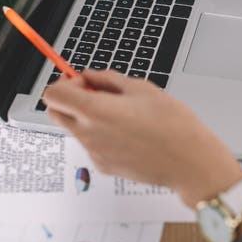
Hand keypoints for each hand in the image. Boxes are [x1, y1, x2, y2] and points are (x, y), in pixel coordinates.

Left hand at [44, 70, 241, 206]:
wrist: (189, 161)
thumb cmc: (172, 124)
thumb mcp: (142, 88)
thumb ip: (109, 79)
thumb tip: (91, 76)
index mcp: (95, 110)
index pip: (53, 94)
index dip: (65, 83)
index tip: (84, 80)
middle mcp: (88, 134)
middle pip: (55, 113)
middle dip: (68, 100)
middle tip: (94, 93)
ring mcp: (94, 153)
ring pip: (74, 128)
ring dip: (86, 116)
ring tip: (121, 112)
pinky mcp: (103, 166)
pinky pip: (91, 144)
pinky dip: (101, 134)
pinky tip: (128, 131)